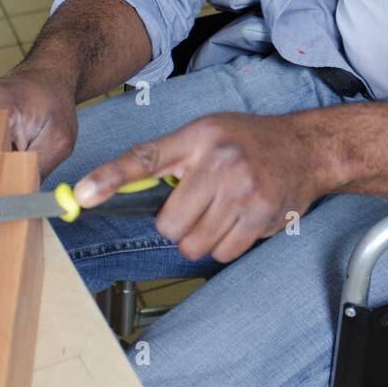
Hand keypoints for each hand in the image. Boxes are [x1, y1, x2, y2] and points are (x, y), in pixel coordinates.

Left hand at [72, 112, 327, 262]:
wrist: (305, 148)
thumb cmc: (248, 141)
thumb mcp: (205, 133)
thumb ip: (167, 158)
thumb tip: (116, 190)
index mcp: (198, 137)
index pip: (145, 158)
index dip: (109, 177)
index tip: (82, 195)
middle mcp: (219, 161)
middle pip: (169, 224)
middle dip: (178, 225)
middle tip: (198, 207)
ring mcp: (242, 189)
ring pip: (194, 244)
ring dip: (202, 238)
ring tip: (221, 214)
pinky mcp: (261, 215)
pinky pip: (223, 253)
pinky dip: (226, 246)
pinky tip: (239, 222)